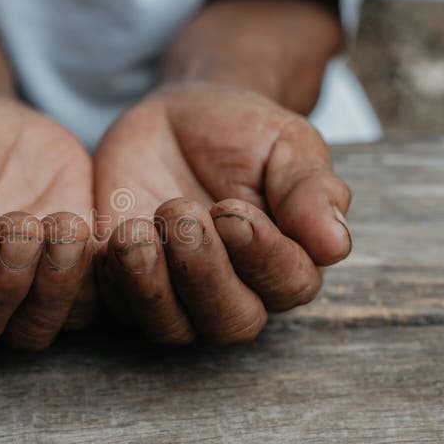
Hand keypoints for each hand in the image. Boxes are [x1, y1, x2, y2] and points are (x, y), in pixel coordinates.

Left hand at [94, 83, 351, 344]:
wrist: (179, 117)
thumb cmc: (243, 133)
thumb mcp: (286, 143)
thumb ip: (311, 189)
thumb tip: (336, 244)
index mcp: (287, 261)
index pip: (287, 285)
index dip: (261, 255)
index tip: (231, 209)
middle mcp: (235, 290)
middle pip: (230, 321)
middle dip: (204, 274)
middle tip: (182, 214)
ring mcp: (177, 293)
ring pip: (172, 327)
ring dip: (152, 285)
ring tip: (137, 231)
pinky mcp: (127, 282)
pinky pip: (116, 306)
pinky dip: (109, 280)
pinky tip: (107, 236)